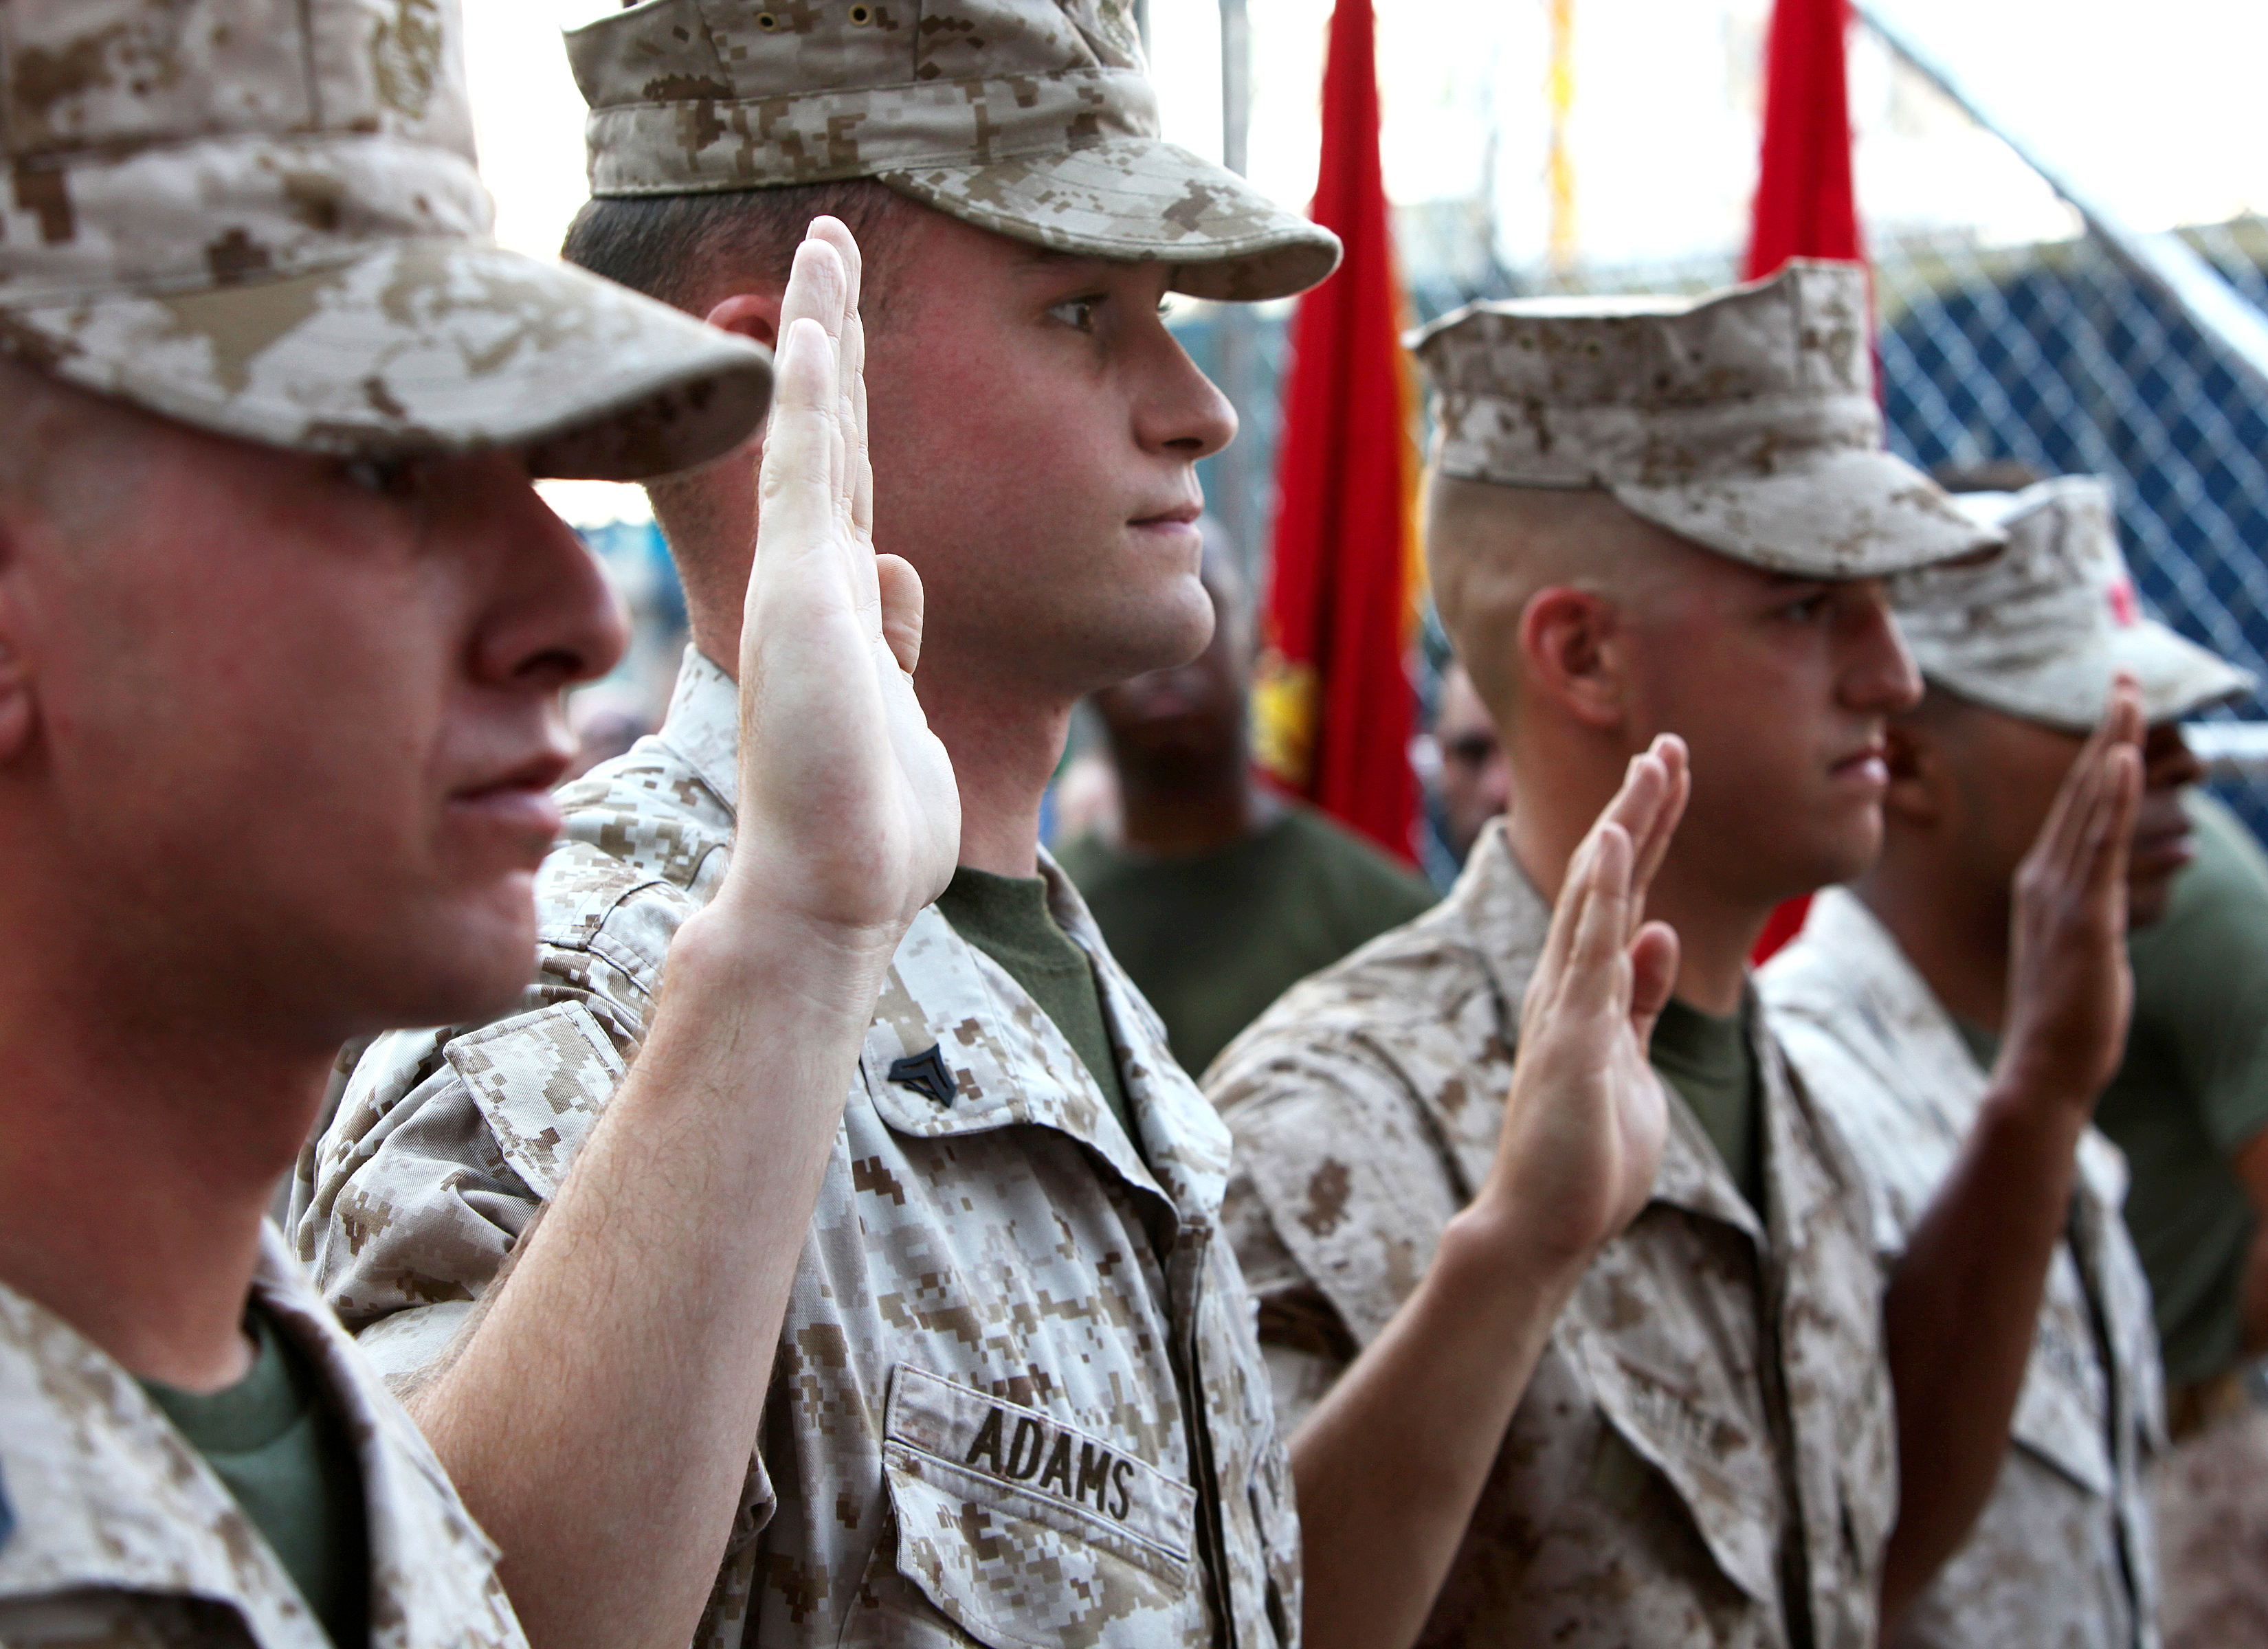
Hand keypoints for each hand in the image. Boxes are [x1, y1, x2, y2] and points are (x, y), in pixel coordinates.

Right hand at [710, 218, 958, 963]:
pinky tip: (817, 321)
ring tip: (826, 244)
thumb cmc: (870, 827)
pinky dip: (814, 395)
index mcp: (844, 609)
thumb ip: (894, 639)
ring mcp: (803, 582)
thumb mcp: (901, 713)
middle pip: (834, 436)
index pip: (855, 484)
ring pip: (818, 430)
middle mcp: (815, 583)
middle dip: (833, 340)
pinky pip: (810, 471)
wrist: (831, 888)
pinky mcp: (800, 592)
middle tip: (830, 252)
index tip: (851, 339)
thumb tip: (901, 576)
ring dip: (823, 332)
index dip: (855, 407)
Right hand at [1479, 737, 1688, 1268]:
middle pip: (1608, 876)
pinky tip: (1617, 838)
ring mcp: (1567, 1002)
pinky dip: (1604, 887)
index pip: (1625, 895)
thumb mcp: (1630, 1062)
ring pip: (1598, 894)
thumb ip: (1642, 999)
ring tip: (1655, 766)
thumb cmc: (1587, 1156)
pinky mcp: (1572, 1029)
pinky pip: (1590, 944)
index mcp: (1586, 990)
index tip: (1675, 777)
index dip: (1652, 833)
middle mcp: (1568, 982)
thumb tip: (1662, 934)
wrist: (1542, 1226)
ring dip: (1629, 827)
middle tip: (1671, 744)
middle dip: (1644, 809)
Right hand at [1995, 678, 2142, 1110]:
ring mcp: (2059, 894)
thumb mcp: (2072, 949)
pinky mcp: (2083, 916)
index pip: (2074, 804)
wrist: (2044, 1065)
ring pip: (2088, 806)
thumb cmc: (2062, 1018)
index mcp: (2041, 882)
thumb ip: (2084, 911)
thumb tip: (2106, 898)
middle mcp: (2043, 877)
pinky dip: (2108, 799)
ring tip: (2128, 698)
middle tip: (2125, 678)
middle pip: (2078, 789)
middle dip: (2105, 730)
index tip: (2115, 708)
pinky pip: (2097, 846)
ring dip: (2110, 746)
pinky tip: (2120, 760)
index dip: (2097, 753)